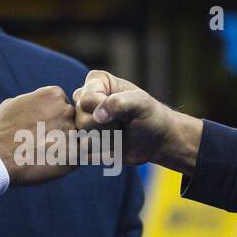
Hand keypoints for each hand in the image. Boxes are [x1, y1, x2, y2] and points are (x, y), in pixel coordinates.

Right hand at [0, 85, 79, 185]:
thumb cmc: (2, 131)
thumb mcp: (11, 104)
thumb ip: (30, 100)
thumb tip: (35, 103)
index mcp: (54, 94)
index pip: (62, 104)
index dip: (51, 117)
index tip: (40, 126)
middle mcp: (67, 110)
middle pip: (71, 119)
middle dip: (61, 129)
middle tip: (44, 141)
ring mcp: (73, 131)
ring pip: (76, 138)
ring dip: (65, 145)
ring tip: (47, 154)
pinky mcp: (76, 154)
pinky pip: (81, 156)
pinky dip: (71, 160)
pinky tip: (55, 163)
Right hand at [72, 70, 202, 171]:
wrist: (156, 140)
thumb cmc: (151, 116)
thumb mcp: (141, 103)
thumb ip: (120, 103)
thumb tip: (97, 115)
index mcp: (97, 82)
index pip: (86, 99)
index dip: (104, 110)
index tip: (124, 113)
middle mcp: (85, 100)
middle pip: (81, 120)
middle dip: (106, 128)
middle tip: (122, 125)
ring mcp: (83, 121)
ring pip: (80, 139)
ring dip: (104, 142)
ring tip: (118, 135)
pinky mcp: (84, 141)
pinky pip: (83, 154)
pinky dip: (101, 154)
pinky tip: (113, 147)